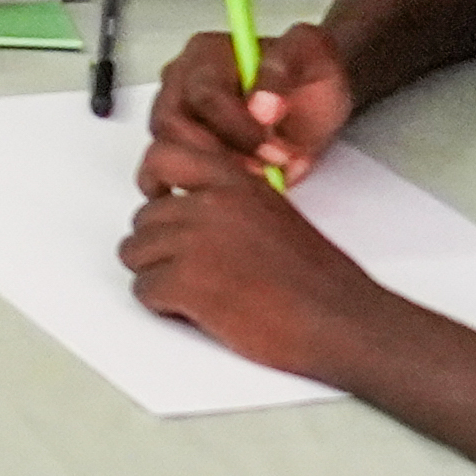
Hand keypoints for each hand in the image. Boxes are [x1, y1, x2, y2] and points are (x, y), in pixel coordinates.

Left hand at [115, 157, 380, 373]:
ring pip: (134, 254)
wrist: (340, 321)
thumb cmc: (319, 279)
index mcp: (235, 182)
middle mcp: (210, 204)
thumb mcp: (274, 214)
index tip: (157, 199)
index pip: (163, 155)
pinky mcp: (185, 283)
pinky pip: (143, 290)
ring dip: (157, 276)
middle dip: (158, 248)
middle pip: (143, 219)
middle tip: (190, 271)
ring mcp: (194, 241)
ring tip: (196, 293)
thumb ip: (230, 204)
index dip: (152, 181)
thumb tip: (189, 214)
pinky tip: (197, 312)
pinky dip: (162, 306)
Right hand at [140, 21, 349, 185]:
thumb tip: (261, 108)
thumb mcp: (312, 54)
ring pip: (169, 150)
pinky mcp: (177, 145)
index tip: (273, 149)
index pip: (204, 94)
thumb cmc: (308, 71)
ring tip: (257, 177)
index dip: (237, 128)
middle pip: (174, 126)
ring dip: (213, 171)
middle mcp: (180, 81)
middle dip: (222, 155)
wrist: (313, 92)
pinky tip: (243, 184)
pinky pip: (176, 170)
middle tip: (265, 171)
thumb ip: (282, 74)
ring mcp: (174, 114)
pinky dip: (207, 183)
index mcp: (206, 53)